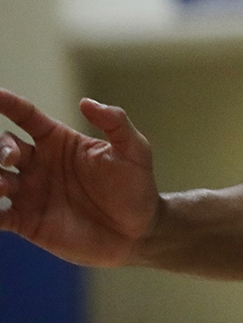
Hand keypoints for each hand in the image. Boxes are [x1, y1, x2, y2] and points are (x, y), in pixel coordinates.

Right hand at [0, 89, 158, 266]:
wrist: (137, 231)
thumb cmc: (136, 186)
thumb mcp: (133, 150)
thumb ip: (115, 122)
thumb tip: (87, 102)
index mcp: (59, 142)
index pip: (27, 117)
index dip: (9, 104)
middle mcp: (39, 164)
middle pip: (4, 147)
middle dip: (0, 148)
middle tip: (12, 157)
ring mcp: (30, 193)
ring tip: (3, 185)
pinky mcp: (27, 222)